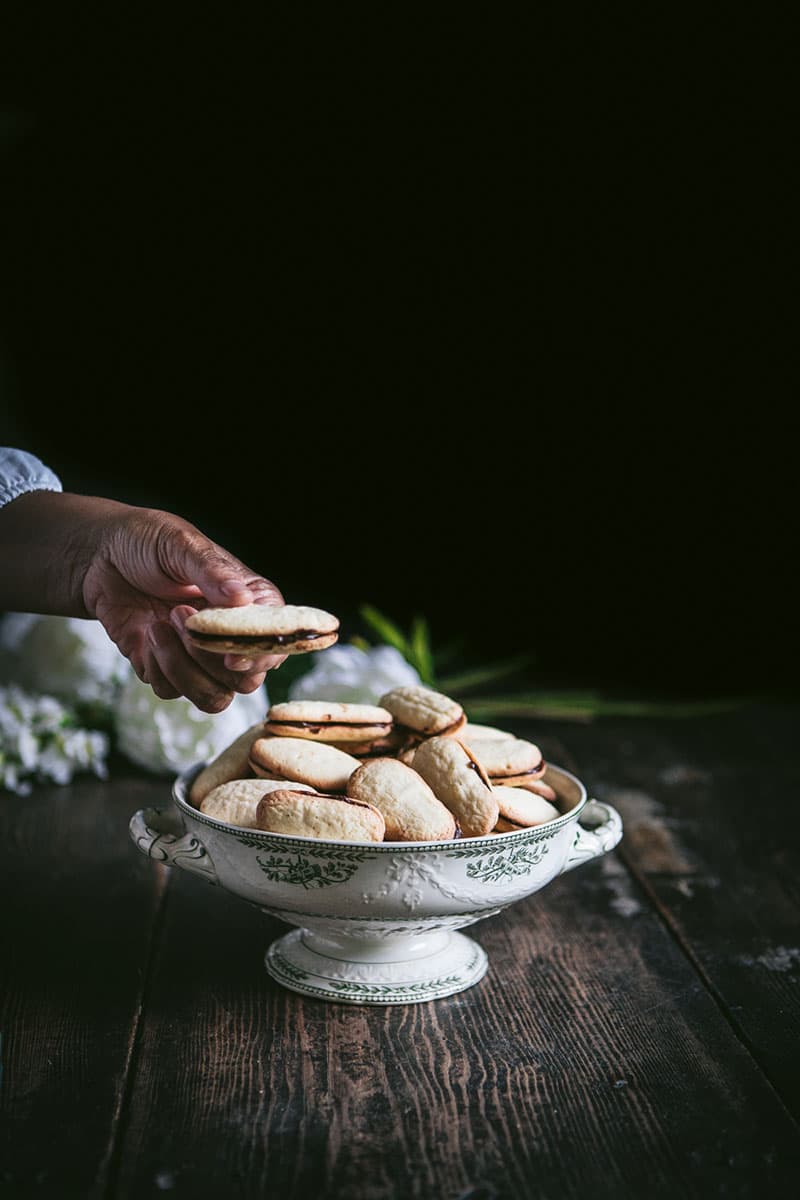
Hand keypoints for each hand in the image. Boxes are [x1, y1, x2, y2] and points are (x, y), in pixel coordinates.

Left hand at [83, 506, 283, 711]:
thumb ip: (212, 570)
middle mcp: (232, 634)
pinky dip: (157, 668)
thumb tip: (241, 597)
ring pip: (214, 696)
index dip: (259, 655)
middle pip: (247, 679)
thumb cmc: (147, 542)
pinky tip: (147, 633)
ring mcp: (200, 657)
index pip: (274, 638)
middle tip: (178, 615)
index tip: (231, 655)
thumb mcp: (180, 543)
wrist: (100, 557)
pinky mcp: (167, 668)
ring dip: (183, 667)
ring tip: (159, 625)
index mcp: (249, 601)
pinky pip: (171, 691)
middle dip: (210, 658)